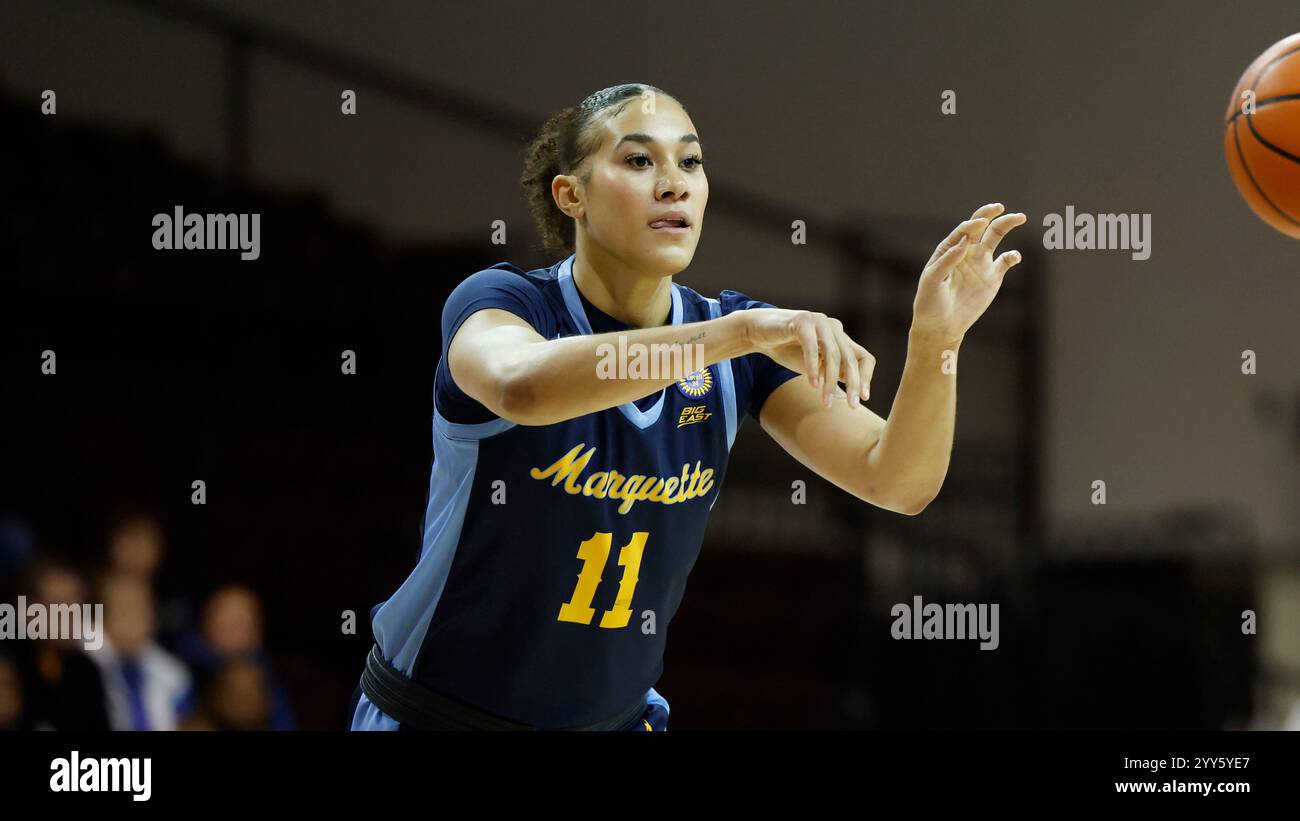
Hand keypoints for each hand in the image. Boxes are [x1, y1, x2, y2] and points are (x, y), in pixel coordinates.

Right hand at [743, 308, 875, 408]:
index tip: (863, 399)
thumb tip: (849, 393)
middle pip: (851, 358)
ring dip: (830, 381)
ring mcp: (819, 322)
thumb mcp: (815, 365)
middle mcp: (834, 328)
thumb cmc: (787, 349)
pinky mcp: (802, 321)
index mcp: (841, 338)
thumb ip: (832, 373)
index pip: (863, 358)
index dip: (866, 378)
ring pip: (833, 355)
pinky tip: (812, 384)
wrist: (758, 332)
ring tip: (826, 402)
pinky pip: (811, 347)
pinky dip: (812, 367)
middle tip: (852, 406)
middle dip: (853, 384)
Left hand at [912, 203, 1026, 341]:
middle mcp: (967, 252)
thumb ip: (948, 260)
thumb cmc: (930, 302)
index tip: (979, 224)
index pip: (963, 231)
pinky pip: (1006, 261)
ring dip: (1007, 225)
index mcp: (949, 249)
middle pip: (982, 227)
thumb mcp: (933, 280)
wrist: (940, 326)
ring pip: (996, 237)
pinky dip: (1013, 256)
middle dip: (990, 214)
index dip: (972, 225)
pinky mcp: (993, 277)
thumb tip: (965, 241)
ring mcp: (981, 262)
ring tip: (1019, 217)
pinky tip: (1014, 256)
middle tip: (1000, 207)